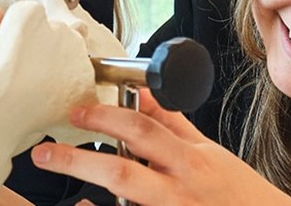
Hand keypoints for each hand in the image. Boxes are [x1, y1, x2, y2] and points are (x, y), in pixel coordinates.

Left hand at [31, 89, 290, 205]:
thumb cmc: (241, 195)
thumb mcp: (209, 153)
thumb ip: (174, 125)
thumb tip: (144, 95)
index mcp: (192, 160)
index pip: (146, 130)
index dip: (107, 119)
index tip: (79, 112)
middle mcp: (181, 189)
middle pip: (124, 168)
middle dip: (81, 158)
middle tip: (49, 151)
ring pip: (126, 197)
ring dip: (89, 185)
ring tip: (59, 175)